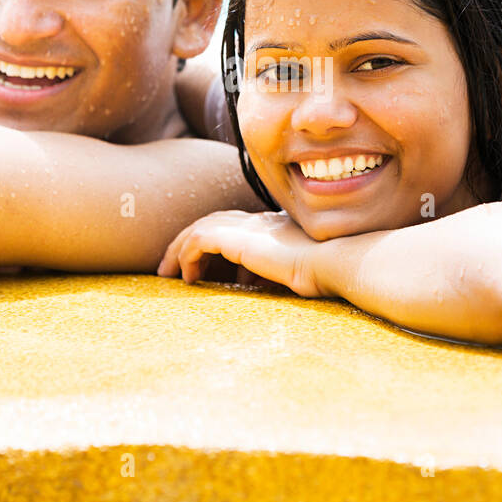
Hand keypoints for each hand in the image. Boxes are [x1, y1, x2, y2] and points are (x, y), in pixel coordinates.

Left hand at [156, 210, 326, 296]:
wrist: (332, 261)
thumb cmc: (324, 271)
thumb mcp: (294, 270)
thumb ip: (273, 270)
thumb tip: (254, 280)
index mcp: (272, 226)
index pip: (232, 226)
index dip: (212, 242)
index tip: (201, 267)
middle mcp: (257, 222)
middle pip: (211, 221)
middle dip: (187, 242)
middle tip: (170, 267)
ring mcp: (248, 227)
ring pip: (200, 228)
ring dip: (179, 250)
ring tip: (169, 274)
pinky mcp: (239, 238)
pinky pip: (200, 240)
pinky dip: (188, 256)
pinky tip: (188, 276)